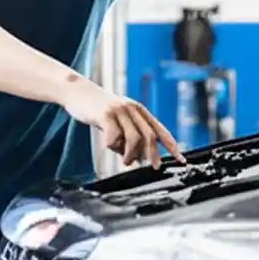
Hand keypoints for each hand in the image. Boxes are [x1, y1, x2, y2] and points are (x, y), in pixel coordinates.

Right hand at [61, 80, 185, 168]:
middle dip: (153, 154)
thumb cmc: (98, 109)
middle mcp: (132, 108)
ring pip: (134, 138)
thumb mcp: (118, 120)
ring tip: (125, 161)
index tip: (181, 159)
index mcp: (139, 110)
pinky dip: (112, 146)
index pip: (160, 129)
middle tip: (152, 167)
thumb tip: (138, 159)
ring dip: (131, 154)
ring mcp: (119, 110)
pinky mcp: (105, 114)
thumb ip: (129, 136)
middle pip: (150, 136)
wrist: (77, 91)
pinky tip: (108, 145)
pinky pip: (114, 136)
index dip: (171, 145)